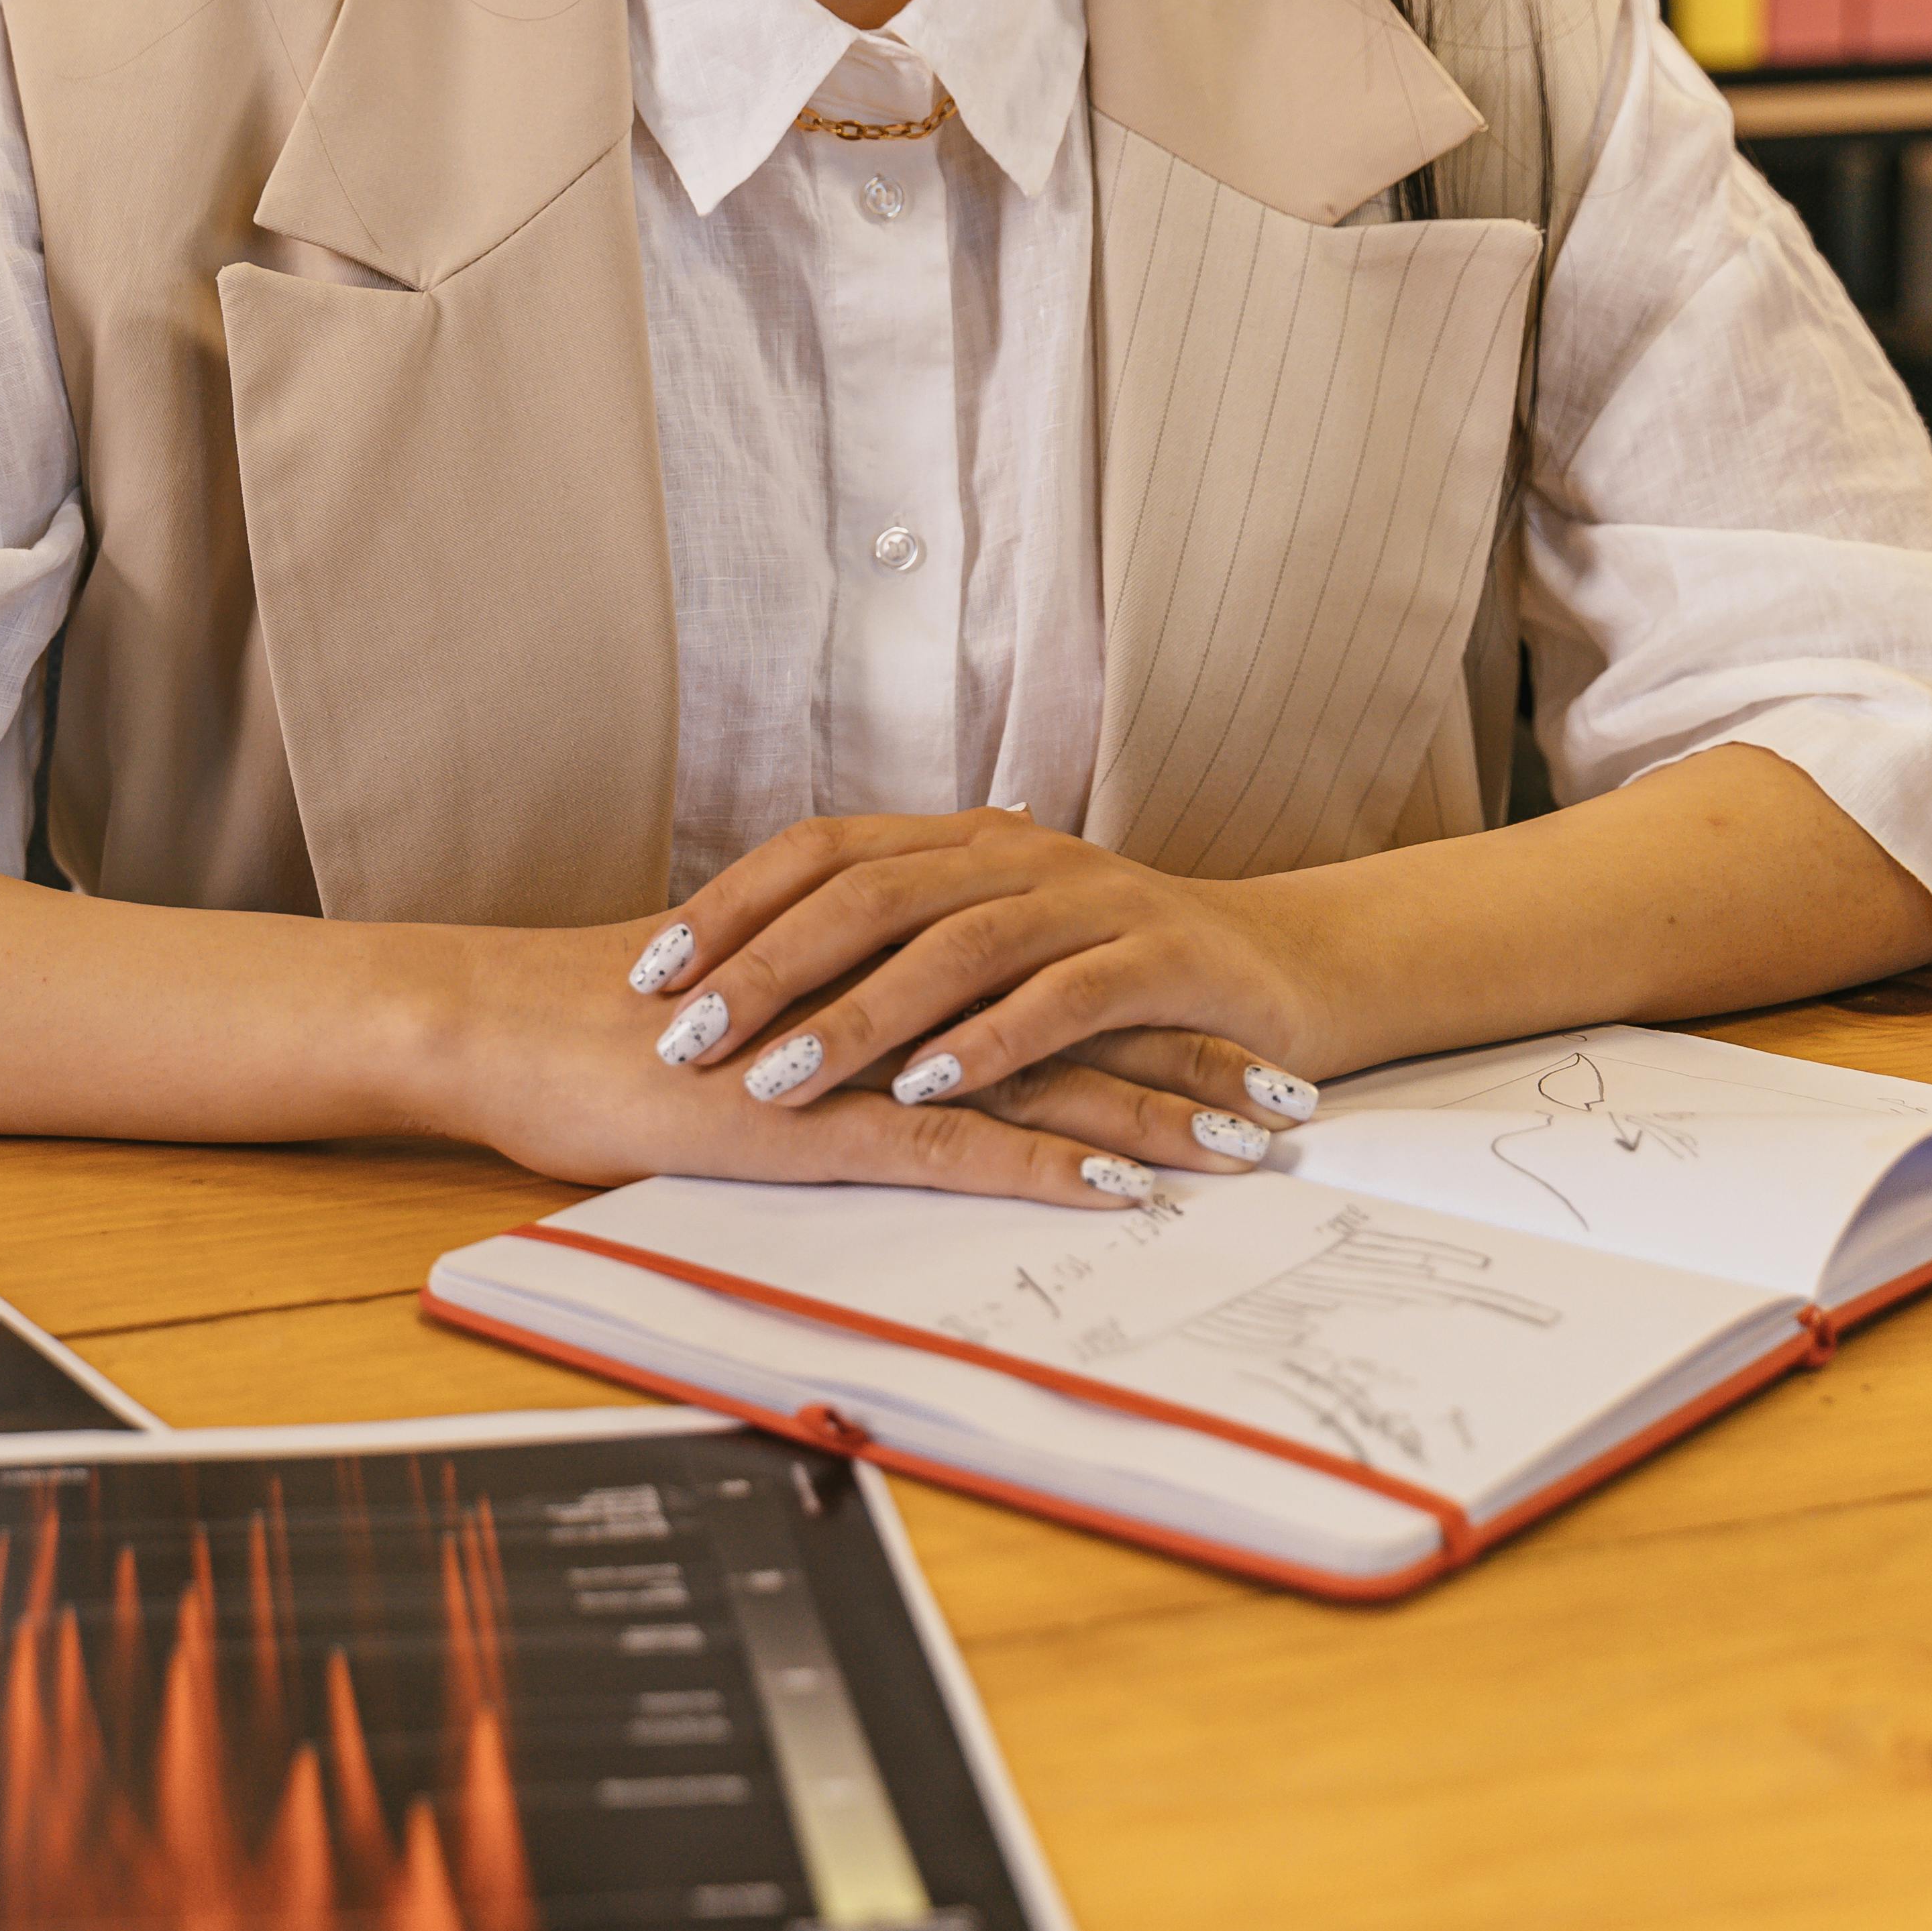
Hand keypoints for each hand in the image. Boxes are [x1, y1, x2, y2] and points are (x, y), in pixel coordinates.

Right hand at [421, 916, 1196, 1208]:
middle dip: (1189, 1059)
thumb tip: (935, 951)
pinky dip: (1041, 1168)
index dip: (1151, 1009)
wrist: (518, 1027)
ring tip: (1248, 1149)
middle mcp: (890, 984)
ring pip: (1036, 1082)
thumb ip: (853, 964)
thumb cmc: (627, 1020)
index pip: (1048, 976)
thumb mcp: (760, 973)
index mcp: (884, 950)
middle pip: (1071, 1019)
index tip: (1244, 1043)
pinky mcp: (816, 1118)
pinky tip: (1118, 1191)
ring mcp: (857, 1052)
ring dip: (1149, 1117)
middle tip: (1293, 1099)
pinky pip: (951, 1147)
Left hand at [620, 815, 1331, 1178]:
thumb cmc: (1112, 975)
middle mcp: (1017, 853)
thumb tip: (751, 988)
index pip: (822, 849)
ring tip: (781, 1078)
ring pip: (954, 945)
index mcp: (963, 840)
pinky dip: (990, 1043)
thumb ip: (898, 953)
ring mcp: (1091, 901)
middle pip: (869, 891)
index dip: (733, 905)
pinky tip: (930, 1090)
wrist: (1281, 971)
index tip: (650, 972)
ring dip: (861, 1016)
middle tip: (685, 1035)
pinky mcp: (1159, 960)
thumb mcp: (993, 949)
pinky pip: (1061, 999)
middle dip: (767, 967)